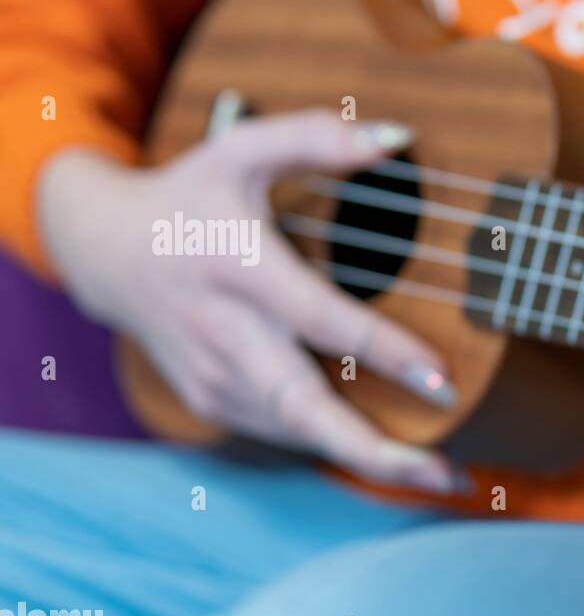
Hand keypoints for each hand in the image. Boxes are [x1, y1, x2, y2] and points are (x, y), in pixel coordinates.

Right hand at [39, 109, 462, 492]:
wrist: (104, 253)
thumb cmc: (189, 197)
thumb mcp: (240, 147)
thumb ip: (317, 137)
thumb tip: (398, 137)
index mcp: (238, 268)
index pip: (320, 318)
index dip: (383, 352)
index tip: (441, 380)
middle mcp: (223, 332)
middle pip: (303, 408)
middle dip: (376, 452)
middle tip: (447, 477)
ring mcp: (212, 377)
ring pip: (300, 431)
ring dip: (370, 457)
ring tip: (438, 475)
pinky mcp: (211, 403)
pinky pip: (284, 430)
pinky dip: (333, 443)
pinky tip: (384, 454)